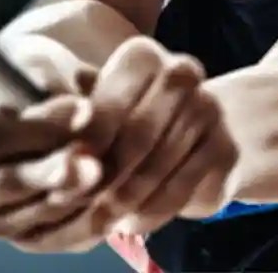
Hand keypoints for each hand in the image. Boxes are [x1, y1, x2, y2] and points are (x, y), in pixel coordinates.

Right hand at [0, 26, 103, 251]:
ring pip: (43, 209)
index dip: (37, 126)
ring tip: (110, 165)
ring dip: (82, 189)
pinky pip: (64, 232)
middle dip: (61, 168)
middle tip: (96, 158)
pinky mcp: (26, 238)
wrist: (39, 107)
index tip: (84, 110)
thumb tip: (82, 112)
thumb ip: (51, 80)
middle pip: (12, 183)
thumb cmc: (34, 75)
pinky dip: (92, 210)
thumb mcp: (37, 60)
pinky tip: (115, 186)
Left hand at [22, 36, 240, 251]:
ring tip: (99, 219)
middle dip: (104, 176)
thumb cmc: (130, 121)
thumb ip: (76, 120)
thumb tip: (51, 137)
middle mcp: (182, 73)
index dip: (84, 144)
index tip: (63, 174)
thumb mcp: (98, 110)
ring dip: (124, 199)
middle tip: (79, 205)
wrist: (199, 134)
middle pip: (134, 136)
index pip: (108, 104)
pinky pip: (180, 189)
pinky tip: (130, 222)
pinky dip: (150, 212)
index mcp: (142, 56)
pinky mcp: (225, 148)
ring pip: (157, 166)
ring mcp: (209, 109)